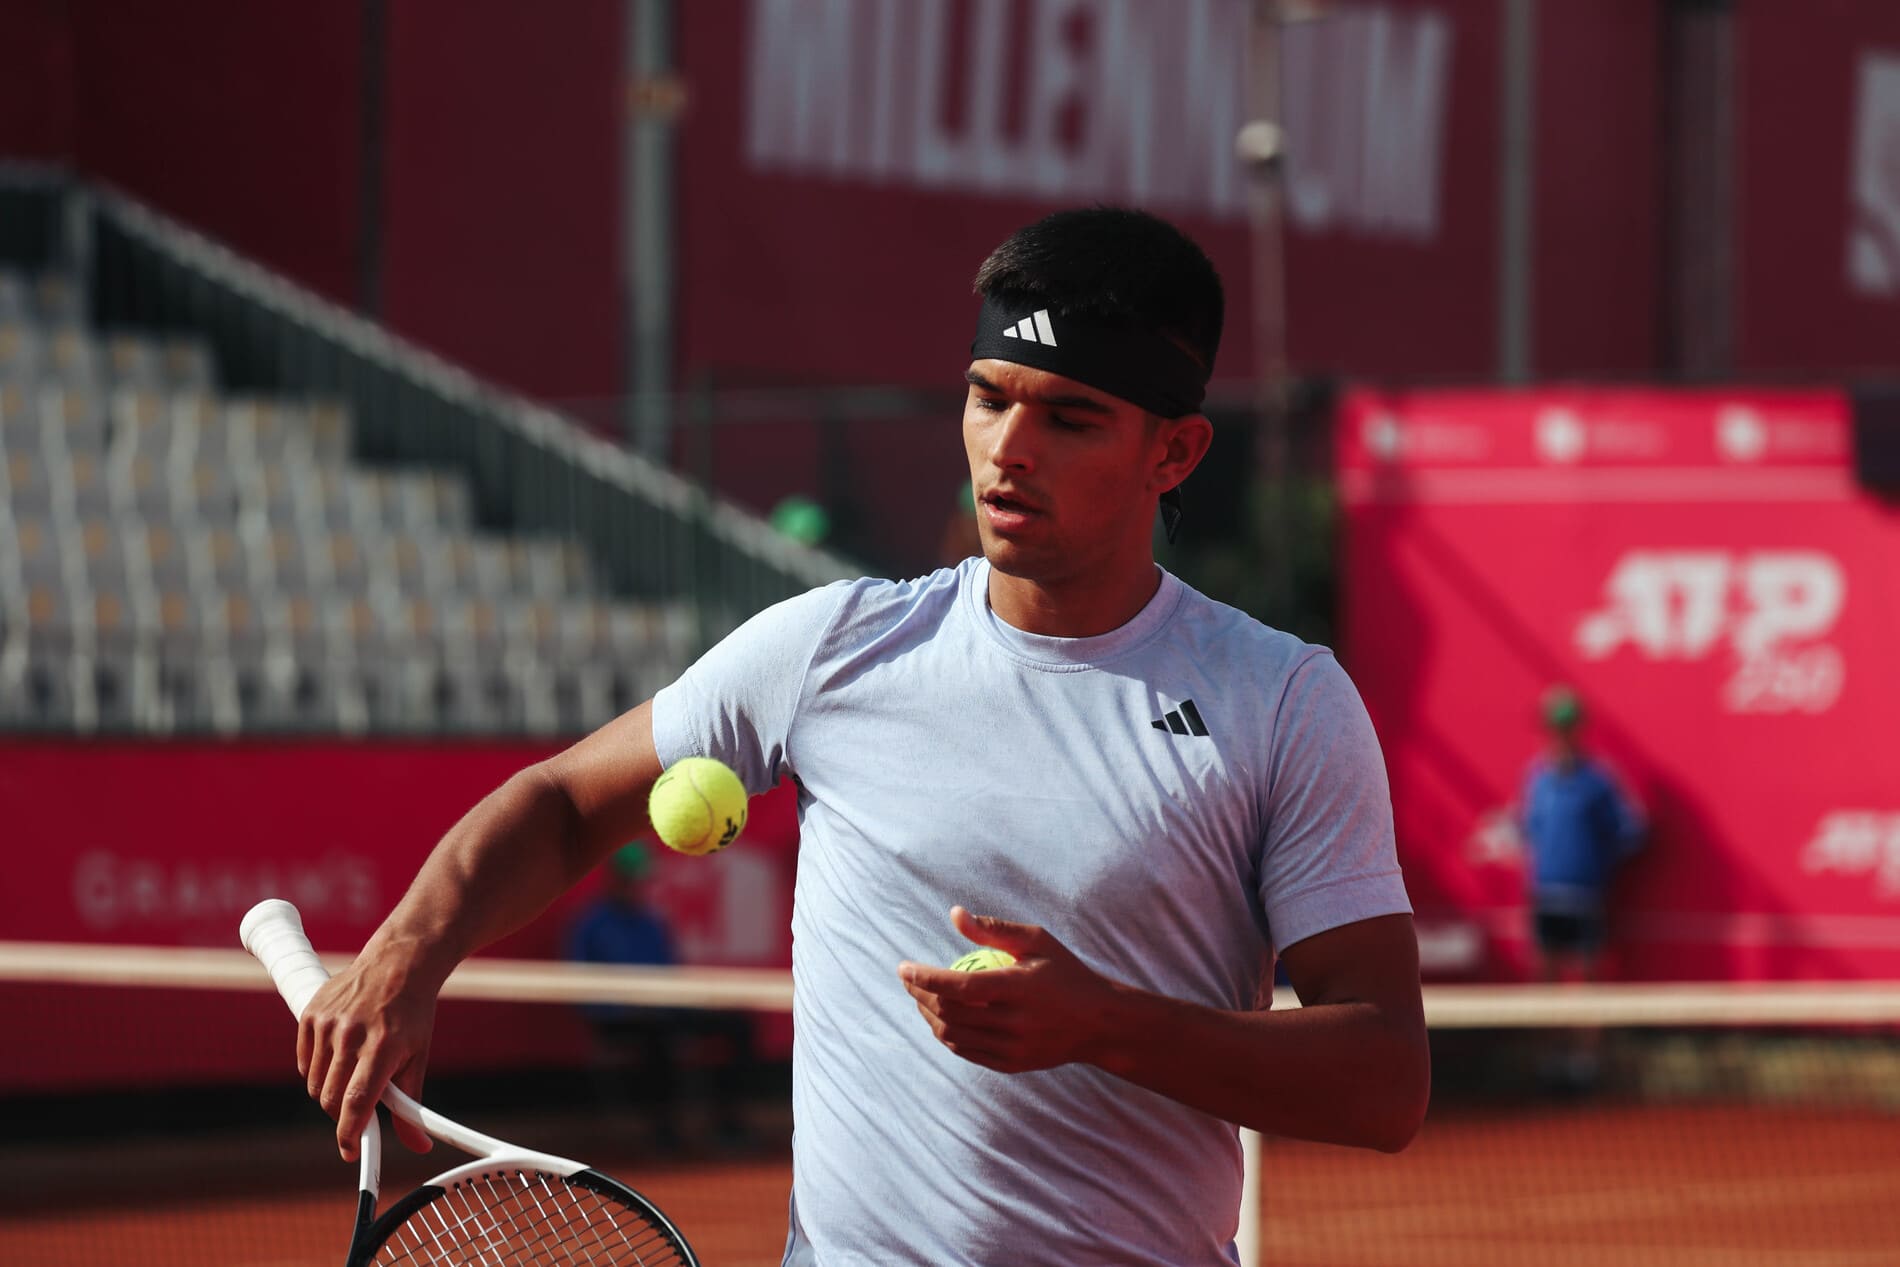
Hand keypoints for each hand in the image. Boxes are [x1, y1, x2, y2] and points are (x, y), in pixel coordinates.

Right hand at [297, 956, 437, 1159]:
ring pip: (316, 1085)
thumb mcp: (418, 1056)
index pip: (357, 1102)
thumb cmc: (412, 1013)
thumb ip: (411, 1104)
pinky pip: (305, 1064)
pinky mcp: (310, 1015)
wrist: (398, 962)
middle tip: (359, 1108)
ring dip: (331, 1093)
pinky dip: (318, 1071)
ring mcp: (327, 1023)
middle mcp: (351, 1034)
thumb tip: (419, 1147)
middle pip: (332, 1099)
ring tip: (354, 1075)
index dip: (350, 1134)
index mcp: (382, 1046)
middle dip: (343, 1115)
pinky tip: (339, 1057)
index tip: (351, 1153)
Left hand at [898, 906, 1117, 1073]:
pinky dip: (948, 1036)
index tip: (903, 968)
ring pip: (953, 1036)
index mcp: (1017, 988)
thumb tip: (954, 914)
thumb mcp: (1037, 941)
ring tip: (921, 999)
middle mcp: (1013, 1022)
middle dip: (919, 996)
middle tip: (909, 981)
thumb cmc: (1065, 973)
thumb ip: (993, 930)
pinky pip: (967, 1052)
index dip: (923, 977)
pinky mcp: (1011, 1065)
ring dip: (929, 1017)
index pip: (957, 985)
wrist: (1100, 1023)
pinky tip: (942, 1019)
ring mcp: (1012, 1048)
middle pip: (948, 1012)